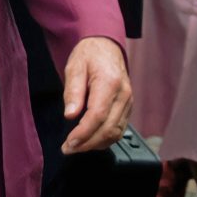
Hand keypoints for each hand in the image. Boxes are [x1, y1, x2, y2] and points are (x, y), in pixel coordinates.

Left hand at [62, 35, 132, 153]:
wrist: (106, 47)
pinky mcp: (128, 107)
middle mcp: (123, 95)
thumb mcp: (74, 68)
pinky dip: (105, 138)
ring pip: (116, 132)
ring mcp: (128, 102)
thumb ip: (72, 92)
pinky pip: (119, 128)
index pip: (98, 116)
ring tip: (76, 147)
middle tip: (68, 149)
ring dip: (96, 144)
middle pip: (109, 129)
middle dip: (88, 143)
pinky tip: (90, 141)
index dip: (84, 133)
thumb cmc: (88, 55)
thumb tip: (70, 115)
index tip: (69, 143)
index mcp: (109, 84)